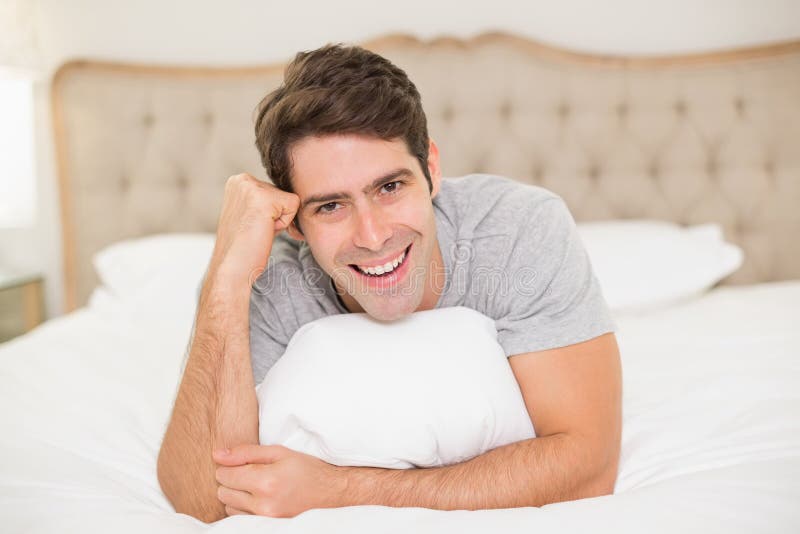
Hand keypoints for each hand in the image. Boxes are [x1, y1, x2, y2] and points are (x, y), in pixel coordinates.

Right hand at [209, 173, 299, 287]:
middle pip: (284, 193)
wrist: (232, 268)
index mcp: (238, 181)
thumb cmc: (244, 247)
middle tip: (257, 231)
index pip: (275, 190)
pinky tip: (265, 231)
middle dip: (277, 216)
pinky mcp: (265, 199)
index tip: (255, 226)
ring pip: (290, 200)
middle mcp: (242, 180)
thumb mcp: (252, 214)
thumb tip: (292, 198)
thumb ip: (265, 201)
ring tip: (259, 231)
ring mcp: (252, 187)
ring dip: (281, 221)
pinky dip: (285, 224)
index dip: (272, 213)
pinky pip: (294, 206)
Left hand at [213, 444, 345, 517]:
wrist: (332, 494)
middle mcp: (263, 504)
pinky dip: (244, 507)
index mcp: (266, 481)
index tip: (241, 462)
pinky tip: (259, 498)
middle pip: (223, 492)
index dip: (228, 465)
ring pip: (229, 506)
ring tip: (256, 486)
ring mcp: (265, 519)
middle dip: (231, 480)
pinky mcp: (267, 528)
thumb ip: (246, 452)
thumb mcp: (279, 452)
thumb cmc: (307, 469)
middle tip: (249, 473)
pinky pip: (240, 518)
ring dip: (236, 495)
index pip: (225, 475)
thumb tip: (217, 455)